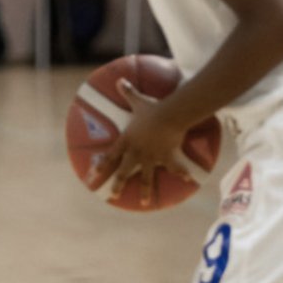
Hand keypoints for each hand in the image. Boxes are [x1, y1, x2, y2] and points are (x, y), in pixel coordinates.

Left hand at [86, 79, 193, 208]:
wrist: (168, 116)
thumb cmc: (151, 108)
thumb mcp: (138, 100)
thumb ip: (128, 92)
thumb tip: (120, 80)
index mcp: (128, 141)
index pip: (111, 156)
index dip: (102, 167)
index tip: (94, 176)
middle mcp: (137, 153)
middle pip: (125, 172)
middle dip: (118, 184)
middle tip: (113, 194)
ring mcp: (152, 157)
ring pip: (147, 178)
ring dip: (145, 190)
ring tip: (145, 202)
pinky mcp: (167, 158)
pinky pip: (175, 168)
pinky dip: (182, 174)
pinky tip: (188, 181)